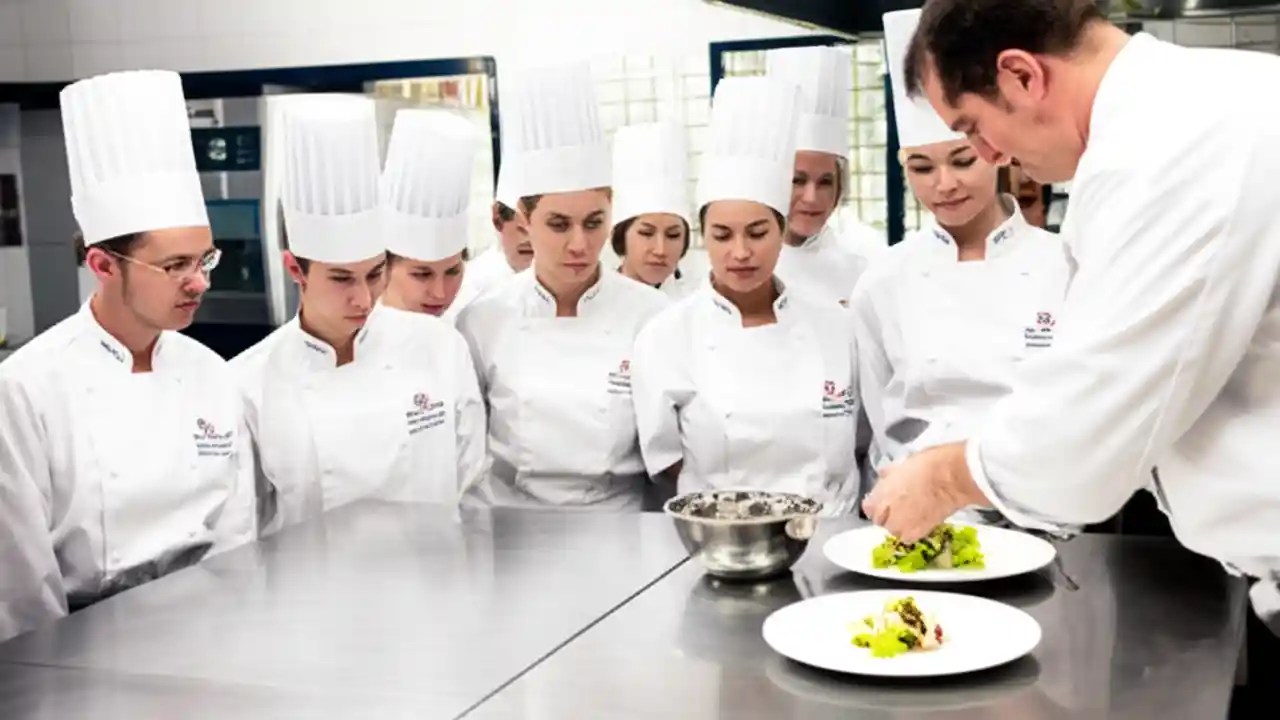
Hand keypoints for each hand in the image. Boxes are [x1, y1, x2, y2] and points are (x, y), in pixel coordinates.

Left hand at [862, 442, 984, 542]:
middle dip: (888, 515)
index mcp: (880, 494)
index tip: (885, 501)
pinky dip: (914, 532)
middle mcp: (887, 512)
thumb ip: (889, 475)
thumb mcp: (903, 464)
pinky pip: (909, 538)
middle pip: (880, 521)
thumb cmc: (929, 464)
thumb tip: (885, 476)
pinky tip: (921, 522)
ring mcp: (902, 524)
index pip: (868, 508)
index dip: (877, 504)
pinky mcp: (920, 532)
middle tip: (902, 507)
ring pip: (894, 531)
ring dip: (901, 525)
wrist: (952, 476)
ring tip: (913, 515)